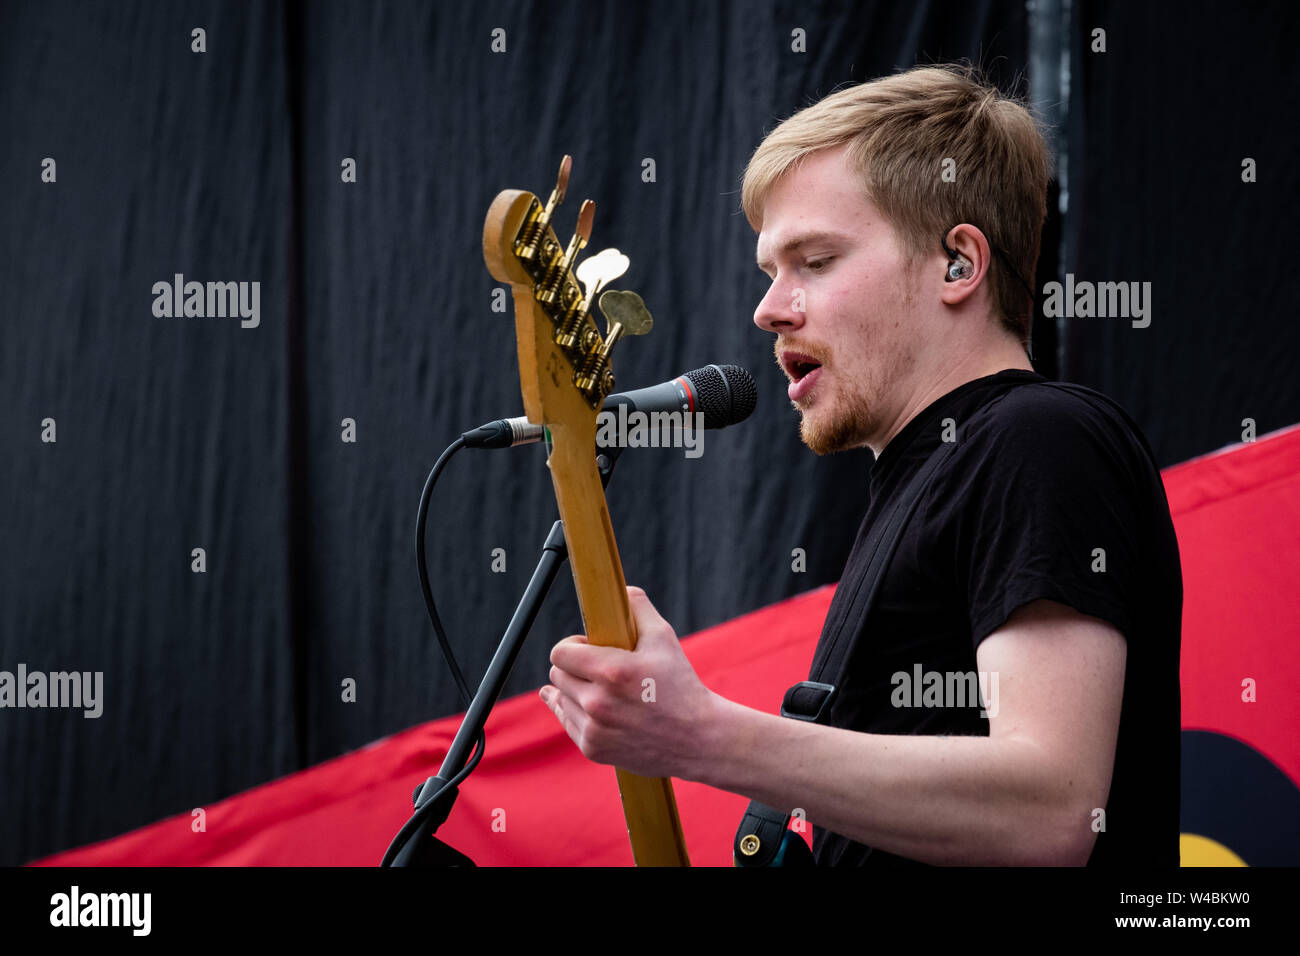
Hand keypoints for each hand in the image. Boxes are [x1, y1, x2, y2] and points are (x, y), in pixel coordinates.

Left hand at [539, 586, 718, 779]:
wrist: (698, 739)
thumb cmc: (681, 686)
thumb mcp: (664, 638)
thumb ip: (638, 608)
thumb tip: (621, 590)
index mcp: (612, 671)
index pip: (560, 652)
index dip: (572, 646)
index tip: (587, 647)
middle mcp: (597, 703)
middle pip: (557, 675)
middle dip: (573, 666)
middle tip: (598, 668)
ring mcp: (594, 729)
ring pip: (560, 699)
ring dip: (575, 690)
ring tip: (602, 690)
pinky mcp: (593, 749)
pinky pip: (567, 722)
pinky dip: (577, 713)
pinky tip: (592, 707)